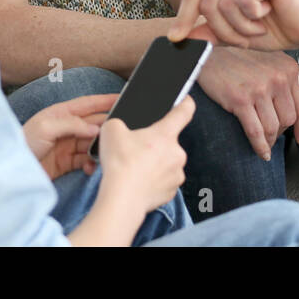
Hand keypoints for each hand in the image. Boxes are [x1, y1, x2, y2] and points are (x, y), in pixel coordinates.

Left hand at [22, 93, 116, 179]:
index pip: (87, 104)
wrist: (12, 171)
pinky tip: (90, 167)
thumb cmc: (24, 143)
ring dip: (99, 149)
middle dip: (106, 128)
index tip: (121, 97)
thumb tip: (95, 127)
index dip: (104, 100)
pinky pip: (86, 160)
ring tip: (103, 154)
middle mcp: (66, 127)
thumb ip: (72, 124)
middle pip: (93, 124)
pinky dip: (91, 163)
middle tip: (117, 133)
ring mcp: (67, 144)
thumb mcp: (46, 127)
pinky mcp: (67, 162)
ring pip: (92, 143)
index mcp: (61, 113)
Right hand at [96, 96, 194, 214]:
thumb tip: (121, 128)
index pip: (184, 112)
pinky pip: (164, 181)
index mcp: (165, 134)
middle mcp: (177, 153)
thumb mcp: (111, 129)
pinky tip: (139, 181)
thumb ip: (119, 123)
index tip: (186, 100)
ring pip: (167, 163)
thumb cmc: (120, 162)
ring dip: (155, 163)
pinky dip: (154, 180)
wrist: (122, 198)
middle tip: (136, 148)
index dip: (185, 102)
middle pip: (169, 142)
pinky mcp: (171, 192)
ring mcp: (176, 174)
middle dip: (155, 143)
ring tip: (135, 168)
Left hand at [168, 0, 298, 49]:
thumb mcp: (234, 33)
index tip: (175, 38)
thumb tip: (176, 35)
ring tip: (259, 24)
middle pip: (206, 3)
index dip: (183, 18)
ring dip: (241, 27)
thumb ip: (208, 30)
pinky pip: (243, 1)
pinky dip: (254, 17)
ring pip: (223, 4)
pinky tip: (270, 11)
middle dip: (224, 31)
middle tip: (246, 35)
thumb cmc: (274, 26)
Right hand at [197, 48, 298, 158]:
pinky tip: (261, 152)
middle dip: (282, 132)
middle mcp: (277, 77)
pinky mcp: (240, 100)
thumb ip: (296, 79)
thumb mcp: (273, 63)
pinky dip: (260, 146)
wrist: (210, 56)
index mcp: (288, 68)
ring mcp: (259, 89)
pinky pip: (255, 131)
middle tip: (274, 136)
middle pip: (288, 119)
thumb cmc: (243, 61)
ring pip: (273, 127)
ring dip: (270, 141)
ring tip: (266, 144)